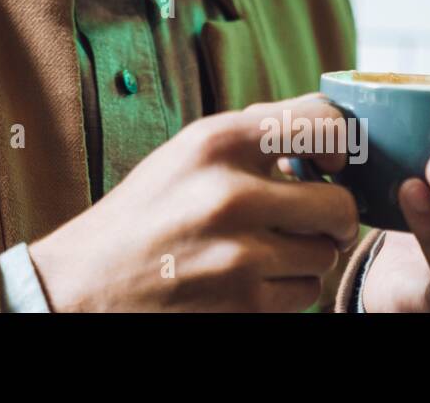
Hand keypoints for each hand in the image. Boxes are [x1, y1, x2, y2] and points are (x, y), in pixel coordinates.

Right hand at [27, 94, 360, 311]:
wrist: (88, 282)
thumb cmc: (145, 213)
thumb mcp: (188, 154)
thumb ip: (253, 137)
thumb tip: (331, 130)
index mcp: (215, 142)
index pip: (321, 124)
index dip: (340, 145)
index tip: (332, 161)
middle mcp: (231, 194)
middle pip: (339, 204)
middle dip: (332, 215)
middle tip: (312, 217)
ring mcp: (240, 255)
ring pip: (326, 253)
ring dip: (307, 254)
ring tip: (264, 248)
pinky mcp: (244, 305)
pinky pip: (306, 294)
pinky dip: (288, 289)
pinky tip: (250, 278)